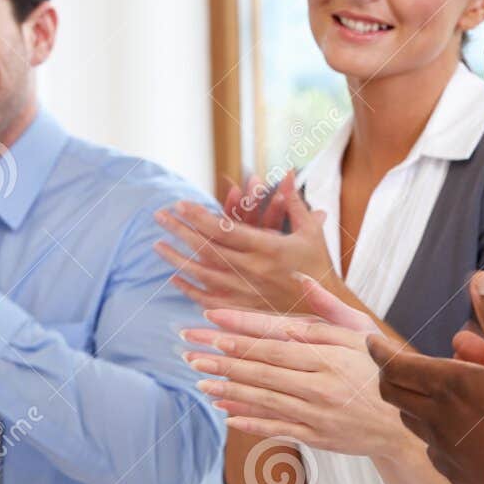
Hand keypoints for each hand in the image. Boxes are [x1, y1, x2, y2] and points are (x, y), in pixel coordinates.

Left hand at [154, 174, 342, 315]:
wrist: (325, 310)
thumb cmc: (317, 267)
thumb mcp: (310, 232)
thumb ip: (294, 202)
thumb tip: (289, 173)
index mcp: (268, 248)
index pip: (225, 230)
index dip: (200, 216)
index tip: (180, 204)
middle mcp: (253, 270)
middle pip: (207, 249)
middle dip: (180, 231)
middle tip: (158, 215)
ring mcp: (246, 291)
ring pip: (203, 274)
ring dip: (178, 259)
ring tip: (158, 244)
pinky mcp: (243, 308)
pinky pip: (210, 298)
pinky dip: (190, 288)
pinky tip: (174, 278)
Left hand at [184, 275, 411, 459]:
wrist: (407, 422)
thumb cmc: (382, 368)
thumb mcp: (361, 331)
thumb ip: (327, 306)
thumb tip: (299, 277)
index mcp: (329, 352)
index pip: (276, 336)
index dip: (241, 328)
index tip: (210, 320)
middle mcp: (321, 380)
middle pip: (263, 366)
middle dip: (223, 358)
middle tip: (189, 351)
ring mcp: (318, 411)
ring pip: (264, 397)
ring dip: (229, 388)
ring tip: (200, 380)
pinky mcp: (318, 435)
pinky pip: (278, 427)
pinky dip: (251, 420)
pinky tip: (226, 413)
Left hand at [368, 271, 483, 483]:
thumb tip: (479, 280)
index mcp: (451, 385)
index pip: (394, 364)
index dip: (377, 350)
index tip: (370, 341)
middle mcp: (437, 418)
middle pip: (391, 393)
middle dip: (388, 375)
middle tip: (394, 364)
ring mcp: (443, 450)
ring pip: (410, 421)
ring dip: (411, 403)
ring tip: (427, 393)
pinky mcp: (455, 474)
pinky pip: (432, 448)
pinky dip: (433, 433)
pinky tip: (454, 431)